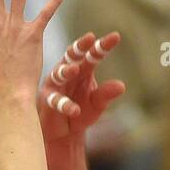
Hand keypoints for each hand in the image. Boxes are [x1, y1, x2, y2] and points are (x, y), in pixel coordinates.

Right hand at [39, 31, 126, 147]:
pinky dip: (64, 104)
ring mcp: (56, 84)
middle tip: (90, 37)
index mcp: (84, 70)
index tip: (115, 36)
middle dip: (81, 46)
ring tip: (75, 69)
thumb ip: (106, 94)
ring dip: (66, 71)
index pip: (94, 54)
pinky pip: (55, 100)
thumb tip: (122, 86)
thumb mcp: (97, 104)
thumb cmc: (81, 112)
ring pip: (59, 73)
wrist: (64, 133)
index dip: (103, 46)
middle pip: (74, 55)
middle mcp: (68, 72)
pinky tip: (75, 110)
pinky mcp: (47, 100)